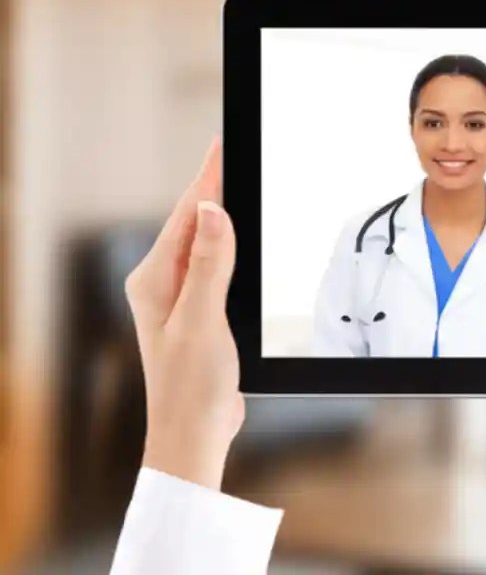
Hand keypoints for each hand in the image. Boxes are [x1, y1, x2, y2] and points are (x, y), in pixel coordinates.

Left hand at [124, 137, 242, 490]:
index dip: (208, 177)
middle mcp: (160, 284)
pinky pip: (213, 265)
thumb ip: (210, 264)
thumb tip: (213, 211)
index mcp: (155, 279)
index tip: (222, 142)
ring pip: (202, 242)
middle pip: (192, 222)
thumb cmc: (192, 386)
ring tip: (236, 180)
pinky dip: (229, 245)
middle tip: (232, 150)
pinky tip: (239, 239)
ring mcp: (177, 298)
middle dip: (213, 185)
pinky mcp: (196, 313)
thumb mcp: (203, 319)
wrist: (193, 433)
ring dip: (222, 213)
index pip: (188, 215)